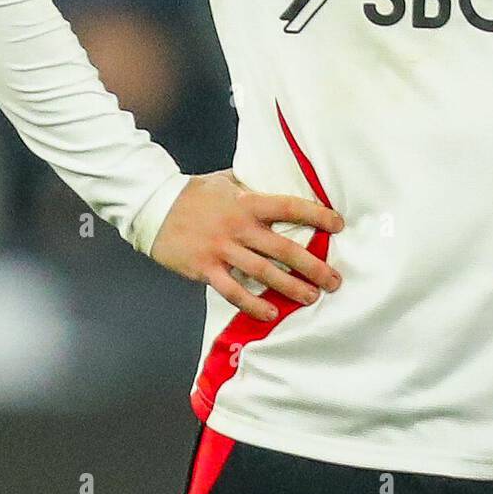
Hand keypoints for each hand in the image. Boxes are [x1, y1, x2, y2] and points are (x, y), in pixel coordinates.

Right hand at [150, 168, 343, 320]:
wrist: (153, 206)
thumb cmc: (193, 192)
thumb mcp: (227, 181)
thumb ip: (252, 187)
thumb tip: (278, 182)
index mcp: (247, 202)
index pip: (290, 207)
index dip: (317, 215)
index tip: (338, 224)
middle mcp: (239, 227)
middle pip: (284, 249)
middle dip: (313, 266)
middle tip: (335, 280)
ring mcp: (222, 249)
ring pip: (264, 273)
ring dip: (291, 287)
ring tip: (312, 298)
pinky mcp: (206, 268)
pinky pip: (234, 291)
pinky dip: (253, 303)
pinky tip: (271, 312)